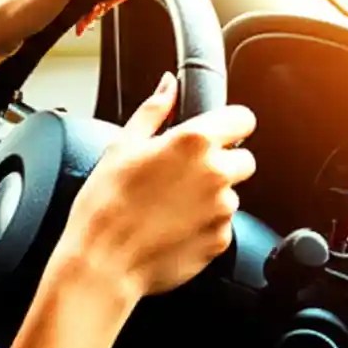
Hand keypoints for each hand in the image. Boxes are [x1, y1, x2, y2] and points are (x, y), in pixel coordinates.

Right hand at [51, 72, 256, 300]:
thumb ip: (154, 110)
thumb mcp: (122, 146)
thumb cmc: (105, 204)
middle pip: (244, 159)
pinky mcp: (220, 241)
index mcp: (193, 142)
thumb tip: (168, 85)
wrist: (103, 262)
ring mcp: (222, 210)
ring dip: (211, 196)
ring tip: (170, 205)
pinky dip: (204, 225)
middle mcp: (215, 173)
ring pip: (231, 194)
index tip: (218, 133)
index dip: (230, 124)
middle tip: (184, 174)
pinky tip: (173, 227)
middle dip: (222, 163)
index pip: (243, 118)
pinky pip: (222, 225)